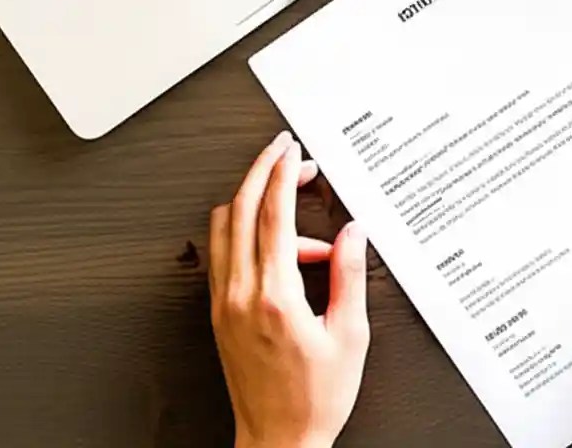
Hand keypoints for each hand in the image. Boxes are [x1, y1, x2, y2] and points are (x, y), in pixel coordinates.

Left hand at [209, 132, 369, 447]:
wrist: (278, 440)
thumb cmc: (315, 398)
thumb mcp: (350, 335)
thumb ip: (350, 276)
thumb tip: (354, 233)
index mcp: (275, 295)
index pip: (274, 215)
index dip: (284, 174)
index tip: (295, 152)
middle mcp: (240, 293)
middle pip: (241, 208)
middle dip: (263, 170)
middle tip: (285, 152)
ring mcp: (223, 301)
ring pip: (224, 226)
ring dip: (252, 199)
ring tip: (289, 201)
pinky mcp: (218, 311)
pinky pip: (222, 252)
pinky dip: (245, 231)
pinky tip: (276, 242)